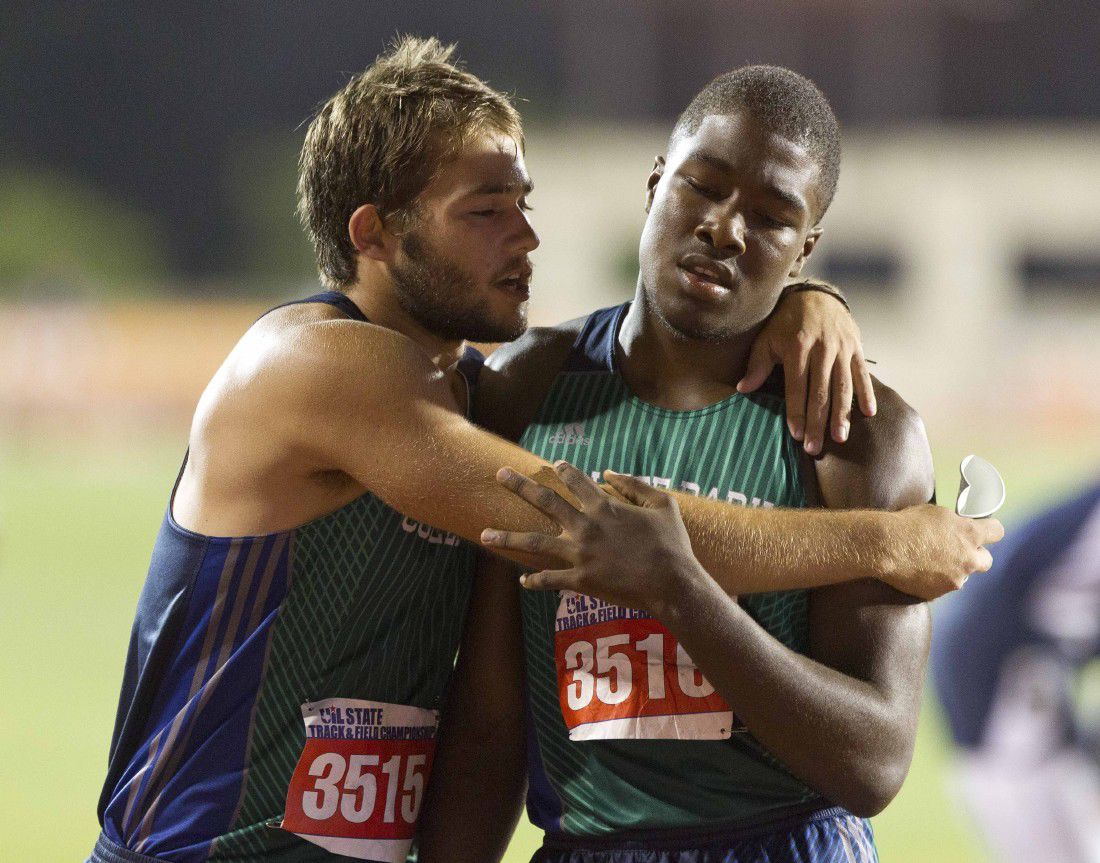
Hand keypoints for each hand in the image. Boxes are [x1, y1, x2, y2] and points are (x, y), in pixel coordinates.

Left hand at [480, 461, 706, 615]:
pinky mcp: (581, 580)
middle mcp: (585, 526)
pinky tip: (522, 581)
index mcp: (604, 506)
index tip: (553, 465)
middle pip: (545, 501)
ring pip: (534, 543)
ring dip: (507, 537)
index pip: (576, 481)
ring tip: (483, 534)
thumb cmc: (672, 544)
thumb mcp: (663, 504)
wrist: (672, 584)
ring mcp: (580, 554)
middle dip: (520, 485)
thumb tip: (609, 472)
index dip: (564, 470)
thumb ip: (635, 485)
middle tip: (500, 474)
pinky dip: (535, 581)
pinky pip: (551, 580)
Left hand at [737, 288, 873, 455]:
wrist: (814, 294)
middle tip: (815, 447)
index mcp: (797, 348)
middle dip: (817, 422)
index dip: (797, 412)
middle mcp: (822, 349)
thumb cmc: (785, 322)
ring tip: (839, 437)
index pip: (797, 387)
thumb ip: (757, 364)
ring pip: (843, 386)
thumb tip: (743, 389)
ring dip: (842, 414)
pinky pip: (862, 373)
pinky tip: (868, 413)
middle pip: (821, 392)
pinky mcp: (857, 347)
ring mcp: (842, 349)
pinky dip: (867, 393)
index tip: (796, 434)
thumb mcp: (766, 339)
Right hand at [882, 504, 1004, 599]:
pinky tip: (918, 572)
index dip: (990, 530)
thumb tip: (955, 528)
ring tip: (931, 563)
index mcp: (970, 534)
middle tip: (956, 550)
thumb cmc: (908, 523)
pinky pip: (942, 587)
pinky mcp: (937, 593)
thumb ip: (953, 524)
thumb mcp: (936, 513)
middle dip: (974, 555)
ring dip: (953, 569)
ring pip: (962, 575)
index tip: (983, 530)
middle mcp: (968, 559)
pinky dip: (934, 580)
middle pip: (986, 560)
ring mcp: (954, 580)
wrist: (886, 547)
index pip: (997, 532)